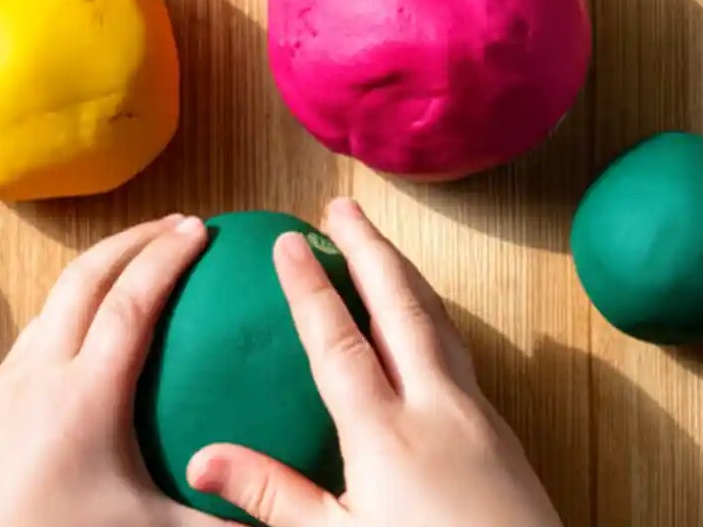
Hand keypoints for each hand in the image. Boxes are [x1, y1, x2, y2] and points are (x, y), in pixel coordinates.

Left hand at [0, 215, 227, 526]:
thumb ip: (219, 516)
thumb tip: (282, 512)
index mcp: (86, 395)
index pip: (131, 301)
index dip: (168, 256)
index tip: (201, 228)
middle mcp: (41, 372)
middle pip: (86, 277)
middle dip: (134, 238)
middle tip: (177, 223)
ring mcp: (8, 381)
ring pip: (54, 300)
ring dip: (98, 268)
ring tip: (138, 261)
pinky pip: (36, 331)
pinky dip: (71, 307)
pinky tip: (91, 328)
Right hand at [186, 198, 561, 526]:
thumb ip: (272, 495)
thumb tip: (201, 460)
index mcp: (385, 432)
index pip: (337, 338)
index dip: (309, 285)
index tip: (288, 240)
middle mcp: (435, 407)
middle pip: (400, 306)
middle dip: (368, 249)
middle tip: (341, 206)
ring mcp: (476, 416)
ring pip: (438, 323)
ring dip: (405, 275)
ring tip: (380, 246)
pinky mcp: (501, 434)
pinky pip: (459, 352)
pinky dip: (434, 317)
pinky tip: (425, 324)